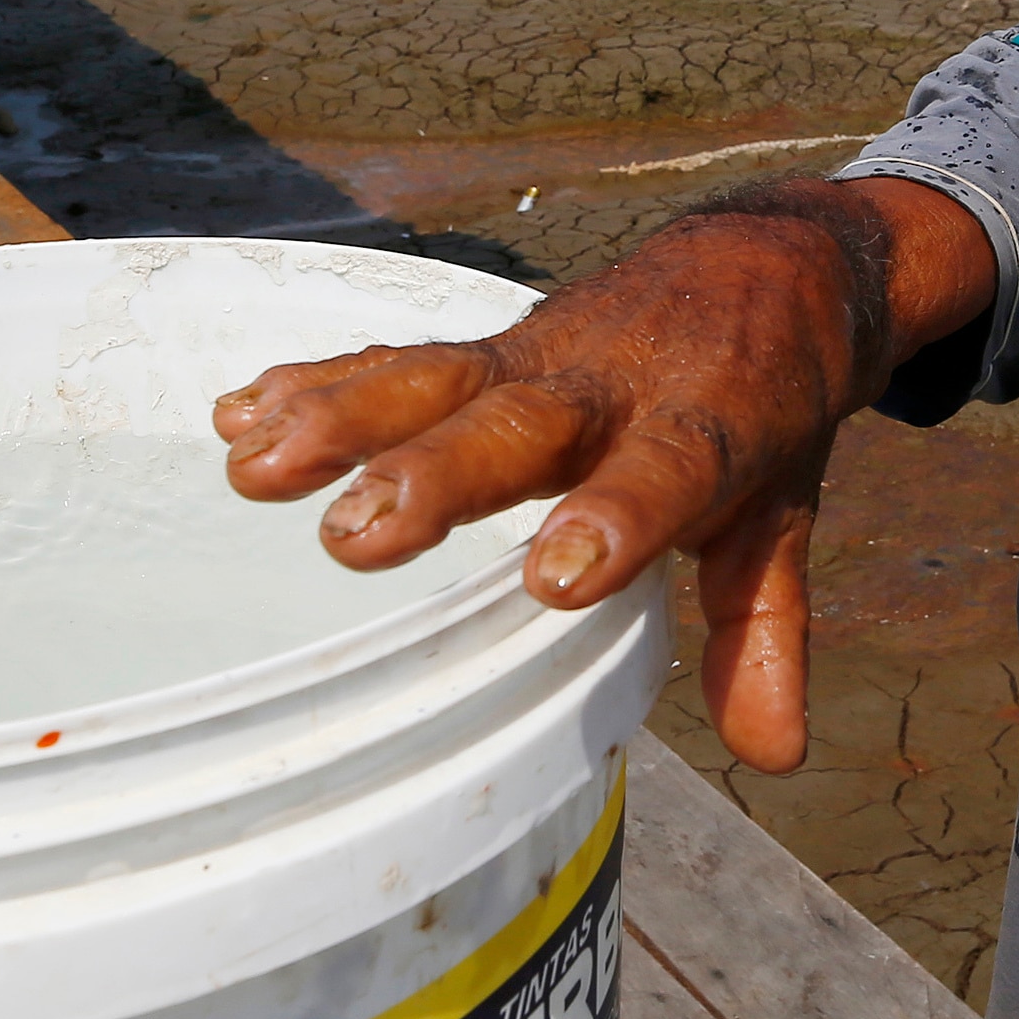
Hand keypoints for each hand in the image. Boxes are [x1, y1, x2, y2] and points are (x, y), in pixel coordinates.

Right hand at [212, 181, 990, 772]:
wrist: (769, 262)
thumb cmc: (763, 406)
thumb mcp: (782, 514)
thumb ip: (764, 628)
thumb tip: (774, 756)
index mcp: (703, 430)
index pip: (666, 475)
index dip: (614, 518)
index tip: (557, 576)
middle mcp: (608, 389)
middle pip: (519, 427)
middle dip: (438, 478)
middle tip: (356, 534)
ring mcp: (537, 360)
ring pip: (437, 384)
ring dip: (343, 421)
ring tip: (254, 466)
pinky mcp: (487, 346)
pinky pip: (399, 361)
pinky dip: (320, 383)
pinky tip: (236, 412)